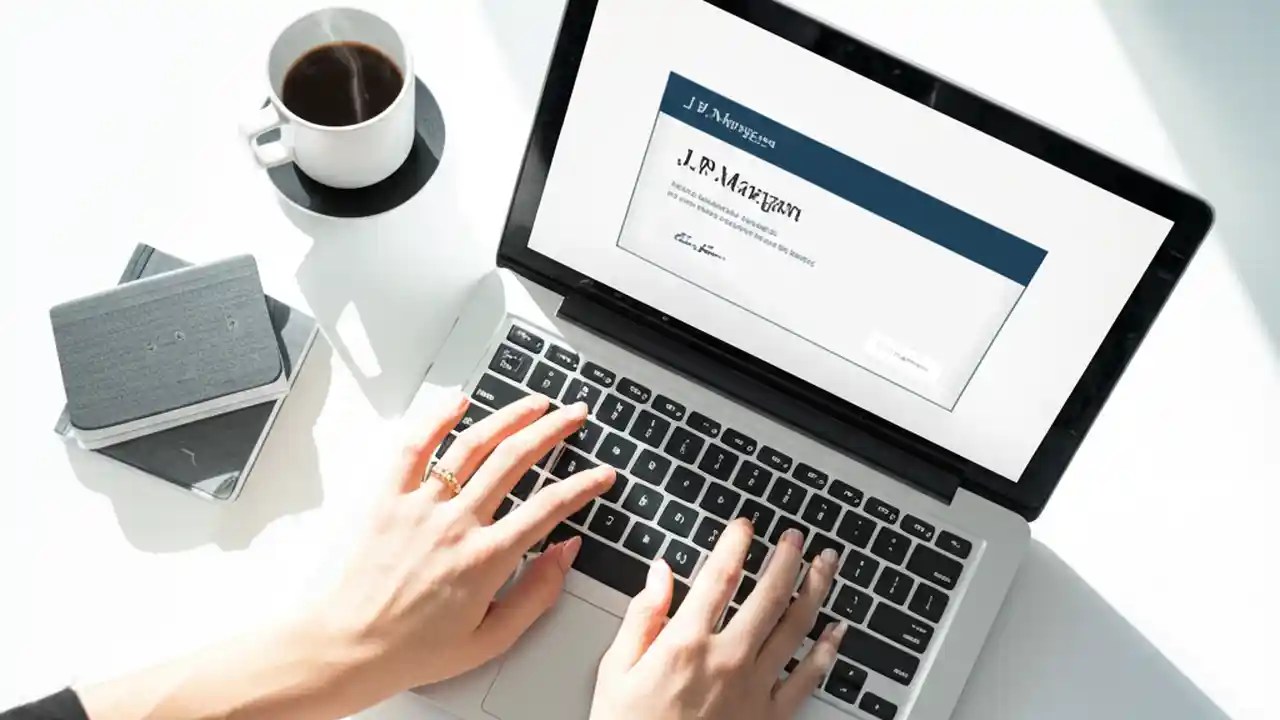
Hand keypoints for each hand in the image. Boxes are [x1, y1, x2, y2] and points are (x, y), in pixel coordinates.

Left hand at [310, 392, 612, 700]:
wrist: (346, 648)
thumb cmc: (412, 650)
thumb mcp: (490, 639)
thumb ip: (536, 595)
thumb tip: (566, 553)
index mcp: (486, 559)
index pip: (550, 507)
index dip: (584, 486)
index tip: (602, 474)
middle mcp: (456, 523)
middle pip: (517, 459)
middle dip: (554, 430)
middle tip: (574, 416)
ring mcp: (419, 506)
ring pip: (473, 445)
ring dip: (510, 416)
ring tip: (535, 403)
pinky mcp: (386, 499)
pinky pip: (414, 447)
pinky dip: (437, 418)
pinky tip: (459, 401)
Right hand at [591, 519, 844, 719]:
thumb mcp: (615, 672)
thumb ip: (641, 618)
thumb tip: (659, 574)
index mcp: (684, 643)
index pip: (719, 577)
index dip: (736, 544)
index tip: (745, 527)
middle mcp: (726, 660)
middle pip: (769, 596)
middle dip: (787, 559)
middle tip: (795, 537)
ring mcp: (754, 689)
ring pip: (796, 628)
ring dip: (814, 590)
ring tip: (825, 565)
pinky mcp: (770, 717)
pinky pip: (807, 678)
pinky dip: (827, 651)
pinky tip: (836, 631)